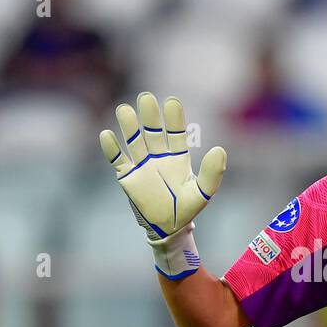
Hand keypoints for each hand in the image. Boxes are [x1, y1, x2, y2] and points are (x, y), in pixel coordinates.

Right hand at [99, 92, 226, 278]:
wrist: (168, 229)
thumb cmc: (187, 209)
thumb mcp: (203, 193)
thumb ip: (212, 173)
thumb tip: (219, 150)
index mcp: (178, 157)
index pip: (175, 133)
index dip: (173, 118)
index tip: (172, 102)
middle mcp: (159, 156)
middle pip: (153, 132)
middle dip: (149, 116)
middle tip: (146, 97)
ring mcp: (142, 165)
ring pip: (134, 141)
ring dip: (129, 127)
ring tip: (124, 110)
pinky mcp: (128, 177)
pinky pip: (118, 160)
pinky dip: (112, 149)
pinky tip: (107, 135)